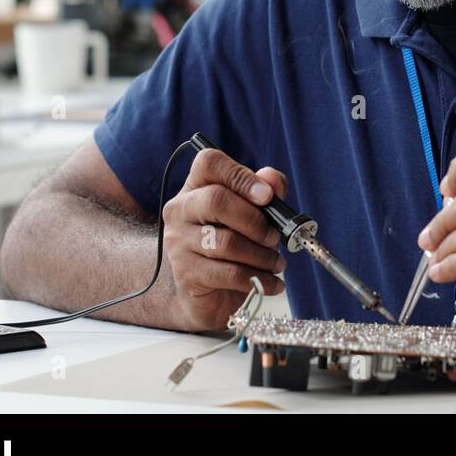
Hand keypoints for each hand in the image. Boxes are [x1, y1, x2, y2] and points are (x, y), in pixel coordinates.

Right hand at [162, 148, 286, 329]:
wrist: (207, 292)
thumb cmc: (234, 243)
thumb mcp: (254, 214)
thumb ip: (267, 192)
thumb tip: (272, 179)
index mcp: (196, 186)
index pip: (209, 163)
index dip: (241, 175)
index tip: (267, 196)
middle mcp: (181, 210)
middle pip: (216, 200)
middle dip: (255, 220)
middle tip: (274, 237)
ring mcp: (178, 243)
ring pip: (226, 242)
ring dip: (262, 254)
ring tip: (276, 262)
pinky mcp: (186, 274)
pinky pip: (229, 273)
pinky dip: (259, 279)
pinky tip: (272, 282)